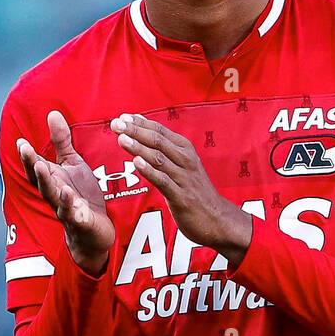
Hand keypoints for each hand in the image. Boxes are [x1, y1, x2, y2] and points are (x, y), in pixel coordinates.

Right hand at [17, 110, 114, 276]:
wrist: (95, 230)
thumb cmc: (81, 195)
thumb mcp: (73, 164)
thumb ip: (62, 142)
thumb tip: (52, 113)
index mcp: (52, 180)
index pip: (36, 167)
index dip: (28, 156)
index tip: (21, 141)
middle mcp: (55, 194)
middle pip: (41, 180)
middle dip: (33, 166)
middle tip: (27, 151)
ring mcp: (66, 209)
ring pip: (54, 197)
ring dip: (48, 183)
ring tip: (44, 169)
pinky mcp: (81, 222)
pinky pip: (75, 215)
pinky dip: (71, 207)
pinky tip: (70, 197)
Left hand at [110, 112, 253, 266]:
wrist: (218, 219)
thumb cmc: (196, 191)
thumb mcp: (184, 166)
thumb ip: (166, 151)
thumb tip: (143, 134)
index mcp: (186, 150)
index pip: (160, 131)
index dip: (140, 123)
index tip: (122, 116)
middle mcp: (186, 160)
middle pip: (158, 141)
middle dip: (136, 131)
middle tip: (116, 123)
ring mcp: (184, 178)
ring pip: (159, 158)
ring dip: (139, 148)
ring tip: (121, 138)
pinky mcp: (181, 197)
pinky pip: (163, 181)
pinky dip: (150, 171)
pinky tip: (136, 163)